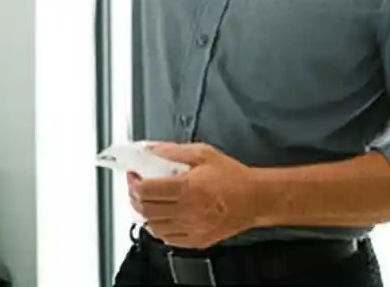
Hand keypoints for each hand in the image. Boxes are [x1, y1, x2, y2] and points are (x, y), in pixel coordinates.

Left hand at [128, 142, 266, 248]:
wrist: (255, 199)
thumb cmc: (233, 177)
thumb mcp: (205, 154)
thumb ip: (175, 151)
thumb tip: (153, 150)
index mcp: (187, 188)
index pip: (146, 190)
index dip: (134, 182)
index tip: (134, 175)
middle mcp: (187, 211)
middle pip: (145, 209)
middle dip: (135, 197)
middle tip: (137, 187)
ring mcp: (191, 228)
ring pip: (153, 227)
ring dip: (145, 214)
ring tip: (149, 202)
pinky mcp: (196, 240)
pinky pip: (167, 239)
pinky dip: (159, 229)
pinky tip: (162, 218)